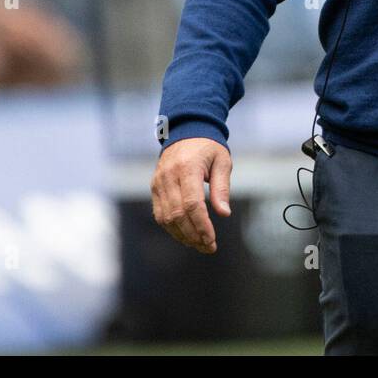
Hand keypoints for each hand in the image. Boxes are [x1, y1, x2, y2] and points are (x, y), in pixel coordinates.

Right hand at [151, 137, 232, 253]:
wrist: (186, 131)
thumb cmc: (208, 147)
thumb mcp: (222, 161)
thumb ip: (222, 188)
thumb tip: (224, 214)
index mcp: (187, 168)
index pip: (192, 204)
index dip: (201, 225)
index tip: (212, 240)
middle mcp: (169, 176)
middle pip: (177, 214)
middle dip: (193, 235)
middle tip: (209, 247)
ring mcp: (158, 182)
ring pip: (166, 218)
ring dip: (182, 235)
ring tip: (199, 244)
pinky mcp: (154, 187)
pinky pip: (159, 214)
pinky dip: (172, 228)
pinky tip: (186, 235)